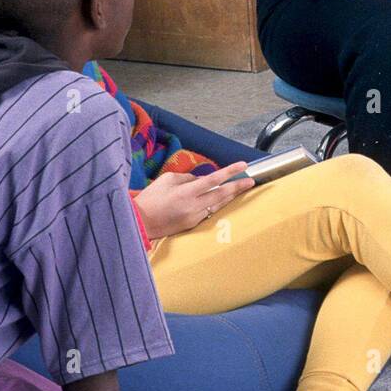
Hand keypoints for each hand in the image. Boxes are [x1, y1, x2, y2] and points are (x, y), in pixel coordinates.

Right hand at [133, 162, 253, 238]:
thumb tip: (203, 180)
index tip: (244, 165)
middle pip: (222, 194)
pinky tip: (222, 199)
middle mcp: (193, 205)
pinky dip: (216, 204)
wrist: (140, 222)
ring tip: (241, 188)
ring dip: (230, 196)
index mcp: (186, 192)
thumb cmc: (151, 198)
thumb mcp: (167, 180)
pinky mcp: (192, 225)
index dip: (230, 172)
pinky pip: (209, 212)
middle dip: (238, 187)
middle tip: (251, 181)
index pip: (214, 179)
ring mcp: (194, 217)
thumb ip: (188, 178)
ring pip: (218, 204)